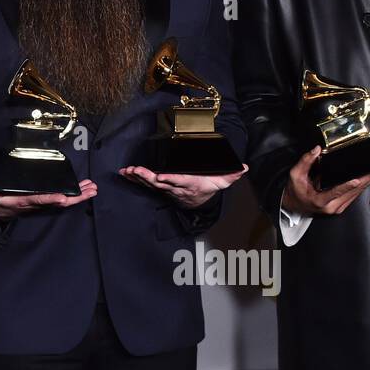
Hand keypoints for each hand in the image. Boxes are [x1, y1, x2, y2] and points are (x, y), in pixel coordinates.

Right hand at [0, 178, 96, 219]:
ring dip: (79, 195)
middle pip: (59, 202)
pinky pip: (62, 198)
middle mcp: (36, 203)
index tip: (62, 198)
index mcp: (24, 201)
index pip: (38, 199)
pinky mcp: (45, 201)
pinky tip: (85, 189)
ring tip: (93, 189)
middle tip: (90, 191)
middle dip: (75, 198)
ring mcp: (42, 203)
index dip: (50, 199)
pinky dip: (75, 194)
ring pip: (64, 200)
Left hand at [118, 164, 248, 209]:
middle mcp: (176, 187)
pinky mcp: (159, 187)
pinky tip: (125, 173)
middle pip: (161, 182)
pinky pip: (145, 184)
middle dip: (148, 177)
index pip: (180, 181)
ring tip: (129, 171)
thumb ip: (231, 174)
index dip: (170, 179)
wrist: (199, 201)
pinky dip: (135, 179)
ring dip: (139, 177)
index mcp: (190, 184)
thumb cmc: (208, 186)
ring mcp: (166, 189)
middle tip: (137, 170)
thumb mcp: (222, 181)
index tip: (161, 176)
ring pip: (151, 183)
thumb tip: (243, 168)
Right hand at [281, 146, 369, 215]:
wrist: (295, 205)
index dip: (347, 186)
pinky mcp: (343, 205)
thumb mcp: (295, 175)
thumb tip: (316, 150)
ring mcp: (339, 207)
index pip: (335, 192)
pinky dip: (365, 184)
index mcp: (320, 200)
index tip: (356, 179)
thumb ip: (305, 162)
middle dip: (368, 179)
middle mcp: (332, 206)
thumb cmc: (296, 192)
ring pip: (358, 193)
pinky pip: (356, 194)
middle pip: (353, 191)